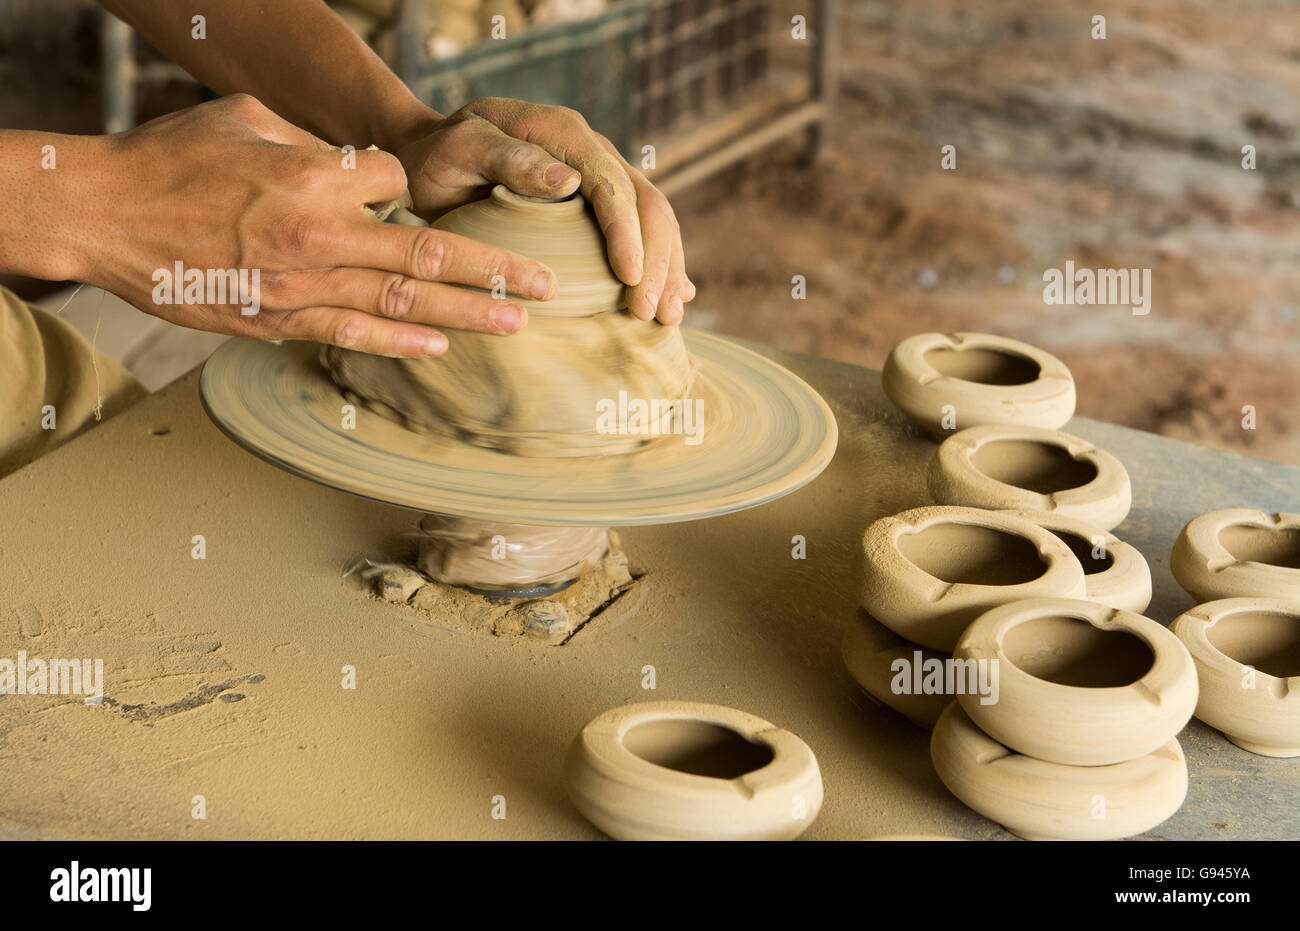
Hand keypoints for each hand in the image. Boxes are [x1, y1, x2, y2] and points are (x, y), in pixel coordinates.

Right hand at [76, 95, 556, 356]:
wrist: (102, 214)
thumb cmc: (172, 158)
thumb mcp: (247, 121)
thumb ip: (314, 146)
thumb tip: (357, 171)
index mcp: (316, 175)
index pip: (399, 184)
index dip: (413, 188)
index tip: (414, 196)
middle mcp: (320, 235)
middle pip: (429, 255)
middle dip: (496, 270)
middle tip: (547, 283)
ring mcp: (301, 285)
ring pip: (402, 306)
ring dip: (466, 317)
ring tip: (517, 323)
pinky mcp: (278, 320)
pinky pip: (351, 336)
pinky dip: (400, 345)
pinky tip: (440, 348)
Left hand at [393, 98, 694, 324]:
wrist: (430, 155)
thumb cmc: (438, 157)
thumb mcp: (461, 152)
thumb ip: (508, 159)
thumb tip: (568, 179)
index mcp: (564, 134)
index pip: (612, 185)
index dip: (627, 235)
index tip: (630, 280)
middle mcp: (591, 151)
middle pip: (647, 205)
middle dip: (657, 262)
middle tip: (652, 314)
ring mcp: (599, 176)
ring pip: (654, 220)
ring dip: (667, 269)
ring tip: (668, 316)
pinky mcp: (597, 202)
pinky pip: (642, 231)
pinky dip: (660, 264)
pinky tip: (675, 296)